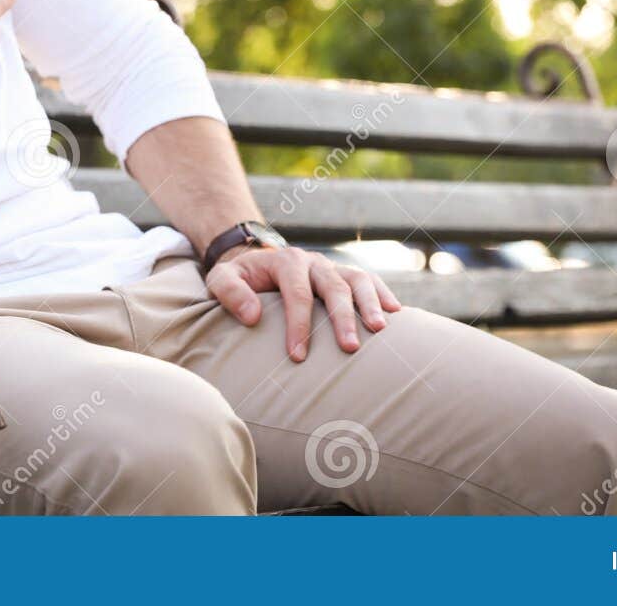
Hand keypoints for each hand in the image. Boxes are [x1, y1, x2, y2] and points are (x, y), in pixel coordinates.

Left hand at [203, 244, 400, 361]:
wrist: (256, 264)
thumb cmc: (239, 280)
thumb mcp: (221, 279)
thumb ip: (229, 292)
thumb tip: (253, 317)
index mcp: (285, 260)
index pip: (296, 292)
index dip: (299, 324)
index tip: (298, 356)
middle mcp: (313, 261)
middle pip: (333, 286)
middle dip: (342, 318)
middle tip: (349, 348)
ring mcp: (332, 267)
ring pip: (357, 280)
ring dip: (370, 304)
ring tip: (380, 330)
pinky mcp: (345, 276)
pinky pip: (369, 281)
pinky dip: (383, 294)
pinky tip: (396, 314)